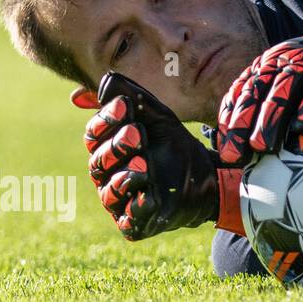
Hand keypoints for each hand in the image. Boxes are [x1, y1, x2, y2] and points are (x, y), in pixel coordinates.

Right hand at [78, 72, 238, 239]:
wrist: (208, 176)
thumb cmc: (175, 145)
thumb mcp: (160, 119)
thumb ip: (136, 100)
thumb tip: (108, 78)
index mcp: (107, 148)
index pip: (95, 135)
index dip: (106, 120)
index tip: (125, 105)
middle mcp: (107, 176)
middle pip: (99, 162)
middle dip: (117, 146)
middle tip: (137, 134)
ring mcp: (120, 201)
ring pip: (110, 192)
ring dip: (125, 178)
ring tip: (143, 165)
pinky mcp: (136, 223)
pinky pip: (129, 220)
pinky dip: (137, 209)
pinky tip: (149, 196)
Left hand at [215, 20, 302, 164]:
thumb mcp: (295, 78)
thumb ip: (275, 102)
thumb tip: (255, 146)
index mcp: (270, 63)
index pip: (242, 91)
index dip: (231, 121)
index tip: (226, 151)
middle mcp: (286, 58)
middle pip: (258, 91)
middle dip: (244, 124)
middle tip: (238, 154)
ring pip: (285, 88)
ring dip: (272, 118)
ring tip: (265, 147)